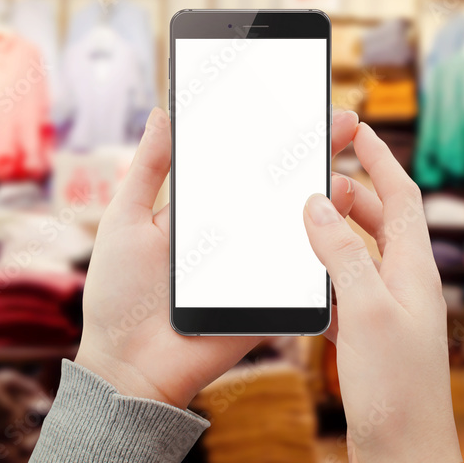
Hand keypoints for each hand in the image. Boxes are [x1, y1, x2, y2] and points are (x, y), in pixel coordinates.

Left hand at [74, 107, 361, 408]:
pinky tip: (338, 217)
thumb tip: (162, 113)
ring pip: (301, 224)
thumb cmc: (118, 294)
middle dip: (315, 154)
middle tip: (342, 121)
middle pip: (283, 188)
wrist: (128, 363)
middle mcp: (237, 233)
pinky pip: (303, 270)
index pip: (246, 163)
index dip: (273, 133)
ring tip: (345, 169)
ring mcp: (257, 265)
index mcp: (205, 209)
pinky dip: (324, 244)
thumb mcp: (125, 220)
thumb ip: (148, 169)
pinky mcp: (270, 298)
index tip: (298, 101)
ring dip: (328, 196)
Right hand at [304, 118, 461, 461]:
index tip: (359, 128)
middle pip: (385, 221)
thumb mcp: (366, 311)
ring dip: (339, 231)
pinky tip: (303, 278)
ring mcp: (392, 312)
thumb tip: (319, 202)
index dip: (382, 159)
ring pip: (365, 255)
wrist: (404, 453)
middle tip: (318, 174)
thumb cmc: (396, 388)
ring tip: (304, 218)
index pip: (403, 197)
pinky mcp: (373, 338)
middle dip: (355, 191)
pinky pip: (350, 290)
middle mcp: (408, 285)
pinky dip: (328, 274)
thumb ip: (343, 254)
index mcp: (415, 270)